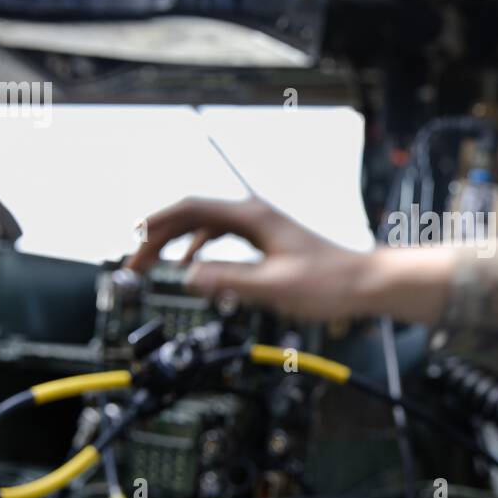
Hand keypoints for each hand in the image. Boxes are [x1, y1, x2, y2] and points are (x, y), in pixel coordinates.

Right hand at [125, 197, 374, 320]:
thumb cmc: (328, 283)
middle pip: (192, 216)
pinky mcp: (266, 240)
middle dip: (159, 237)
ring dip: (176, 244)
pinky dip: (200, 251)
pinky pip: (222, 238)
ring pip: (205, 227)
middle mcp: (253, 215)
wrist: (364, 283)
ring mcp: (260, 226)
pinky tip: (194, 269)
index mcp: (252, 217)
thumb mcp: (273, 287)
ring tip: (155, 266)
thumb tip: (188, 277)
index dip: (156, 224)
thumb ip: (229, 280)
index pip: (190, 209)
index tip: (133, 240)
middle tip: (135, 263)